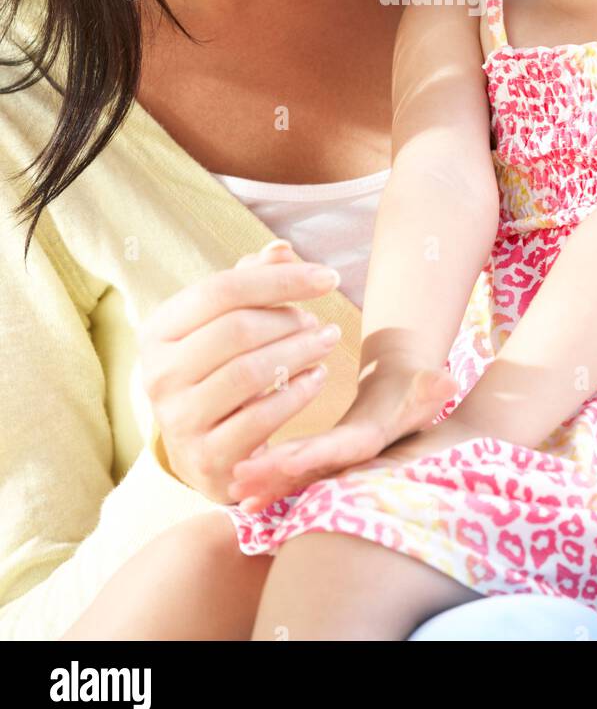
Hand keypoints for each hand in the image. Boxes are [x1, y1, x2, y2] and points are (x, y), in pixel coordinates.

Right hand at [138, 241, 344, 502]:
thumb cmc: (219, 371)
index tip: (327, 277)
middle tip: (319, 321)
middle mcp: (158, 375)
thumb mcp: (226, 325)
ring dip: (299, 351)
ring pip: (248, 372)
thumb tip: (282, 249)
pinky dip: (298, 393)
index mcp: (157, 332)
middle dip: (288, 319)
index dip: (279, 279)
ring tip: (326, 341)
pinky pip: (261, 418)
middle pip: (235, 329)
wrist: (204, 451)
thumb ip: (253, 283)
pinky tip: (319, 377)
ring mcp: (178, 420)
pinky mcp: (206, 459)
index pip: (220, 290)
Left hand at [228, 361, 457, 510]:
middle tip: (237, 483)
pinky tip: (240, 491)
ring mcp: (334, 461)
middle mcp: (349, 457)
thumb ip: (432, 386)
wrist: (411, 404)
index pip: (338, 449)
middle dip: (274, 475)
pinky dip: (269, 481)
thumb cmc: (416, 392)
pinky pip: (292, 473)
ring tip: (232, 492)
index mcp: (370, 439)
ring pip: (296, 475)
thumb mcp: (425, 388)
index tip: (282, 461)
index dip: (310, 454)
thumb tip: (449, 380)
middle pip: (309, 467)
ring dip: (266, 483)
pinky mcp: (321, 458)